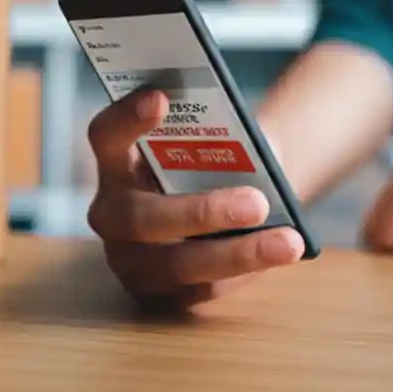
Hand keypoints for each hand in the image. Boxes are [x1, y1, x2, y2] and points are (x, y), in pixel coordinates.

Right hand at [87, 90, 304, 306]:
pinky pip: (201, 289)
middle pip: (139, 218)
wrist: (228, 208)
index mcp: (116, 162)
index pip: (106, 136)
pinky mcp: (157, 293)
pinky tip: (279, 255)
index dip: (126, 119)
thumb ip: (217, 138)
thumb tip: (258, 144)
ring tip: (286, 241)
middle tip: (257, 202)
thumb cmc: (215, 166)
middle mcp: (111, 213)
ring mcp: (129, 259)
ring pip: (175, 264)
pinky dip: (243, 270)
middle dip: (200, 213)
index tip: (161, 98)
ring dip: (235, 253)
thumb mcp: (212, 146)